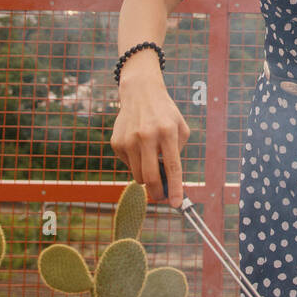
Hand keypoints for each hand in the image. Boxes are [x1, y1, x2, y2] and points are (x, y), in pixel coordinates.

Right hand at [110, 83, 190, 207]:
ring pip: (138, 175)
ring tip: (152, 161)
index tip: (176, 204)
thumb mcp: (180, 128)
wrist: (140, 93)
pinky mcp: (116, 142)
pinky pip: (128, 165)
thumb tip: (168, 182)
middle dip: (157, 192)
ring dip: (147, 177)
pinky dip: (136, 163)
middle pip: (151, 177)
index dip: (174, 188)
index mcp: (167, 131)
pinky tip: (139, 147)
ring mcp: (128, 139)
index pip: (172, 166)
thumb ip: (178, 153)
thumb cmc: (165, 114)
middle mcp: (146, 135)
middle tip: (162, 197)